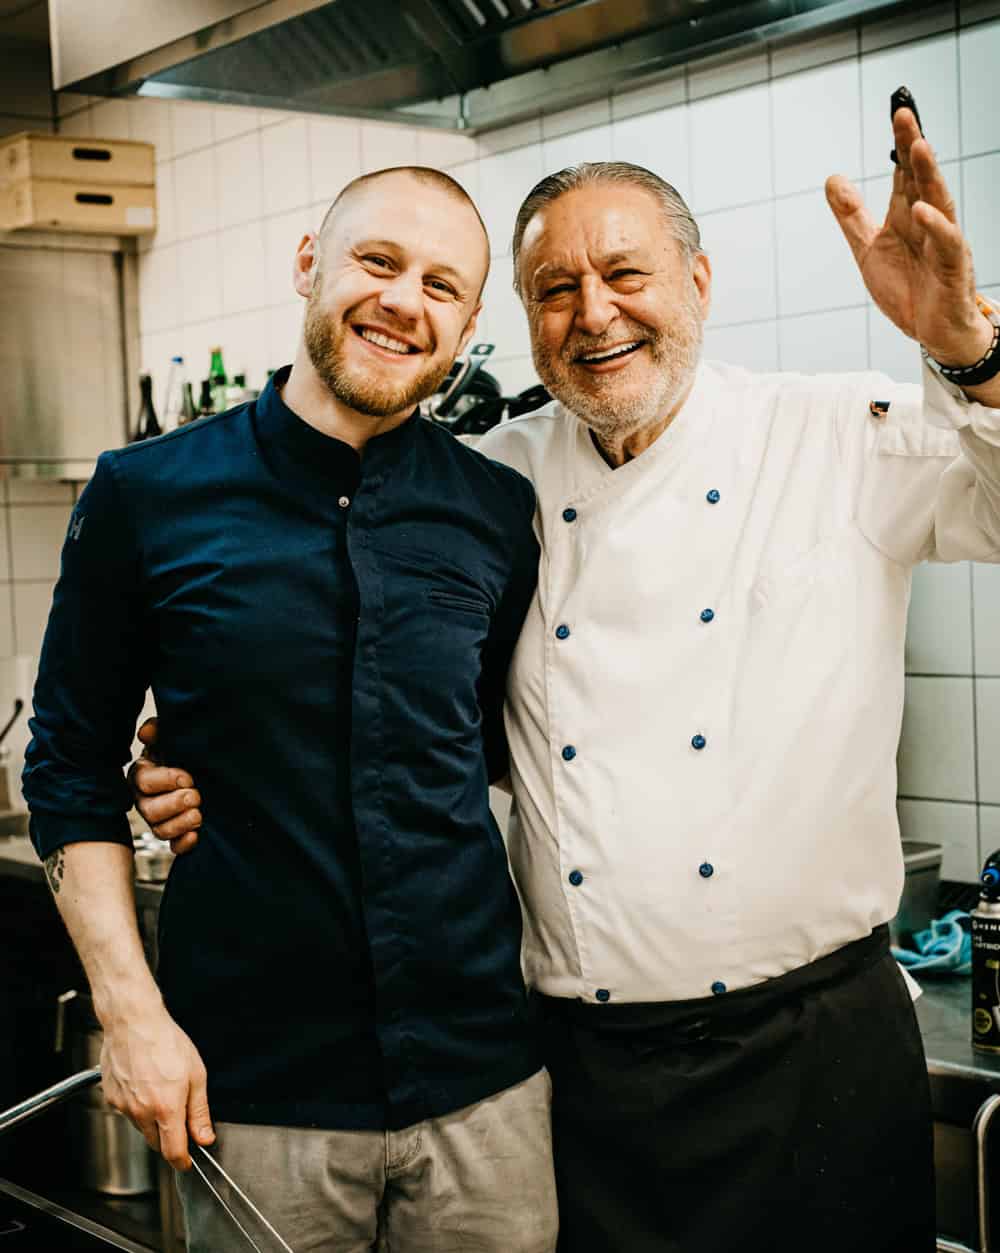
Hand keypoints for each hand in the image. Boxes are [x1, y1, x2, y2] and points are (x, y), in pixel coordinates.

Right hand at [100, 1005, 214, 1170]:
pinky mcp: (111, 1097)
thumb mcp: (196, 1074)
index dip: (182, 1162)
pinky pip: (128, 1111)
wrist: (134, 1022)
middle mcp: (142, 1112)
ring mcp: (124, 1106)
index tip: (187, 1162)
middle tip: (179, 1115)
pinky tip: (144, 1083)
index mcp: (166, 1108)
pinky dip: (137, 1105)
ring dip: (152, 1119)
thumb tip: (204, 1136)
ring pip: (141, 1126)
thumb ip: (199, 1111)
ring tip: (161, 1087)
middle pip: (156, 1142)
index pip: (173, 1151)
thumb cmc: (166, 1041)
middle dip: (169, 1137)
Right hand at [130, 717, 201, 853]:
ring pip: (159, 830)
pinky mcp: (175, 834)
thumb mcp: (171, 737)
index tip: (188, 778)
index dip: (166, 781)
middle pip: (149, 810)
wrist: (205, 768)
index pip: (143, 782)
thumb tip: (146, 732)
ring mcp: (158, 819)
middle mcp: (145, 800)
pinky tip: (196, 836)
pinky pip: (173, 846)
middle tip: (196, 796)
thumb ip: (159, 730)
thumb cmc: (182, 750)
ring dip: (180, 823)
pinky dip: (184, 843)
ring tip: (199, 814)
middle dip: (174, 804)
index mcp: (142, 774)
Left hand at [825, 106, 991, 367]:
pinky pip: (946, 243)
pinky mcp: (952, 268)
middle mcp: (928, 222)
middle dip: (914, 146)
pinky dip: (935, 226)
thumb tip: (832, 179)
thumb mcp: (868, 249)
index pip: (904, 173)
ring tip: (918, 147)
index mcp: (907, 216)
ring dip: (929, 175)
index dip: (900, 143)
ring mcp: (942, 243)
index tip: (896, 110)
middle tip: (905, 114)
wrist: (930, 329)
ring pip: (939, 201)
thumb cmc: (907, 287)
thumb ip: (852, 216)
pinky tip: (920, 210)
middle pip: (922, 178)